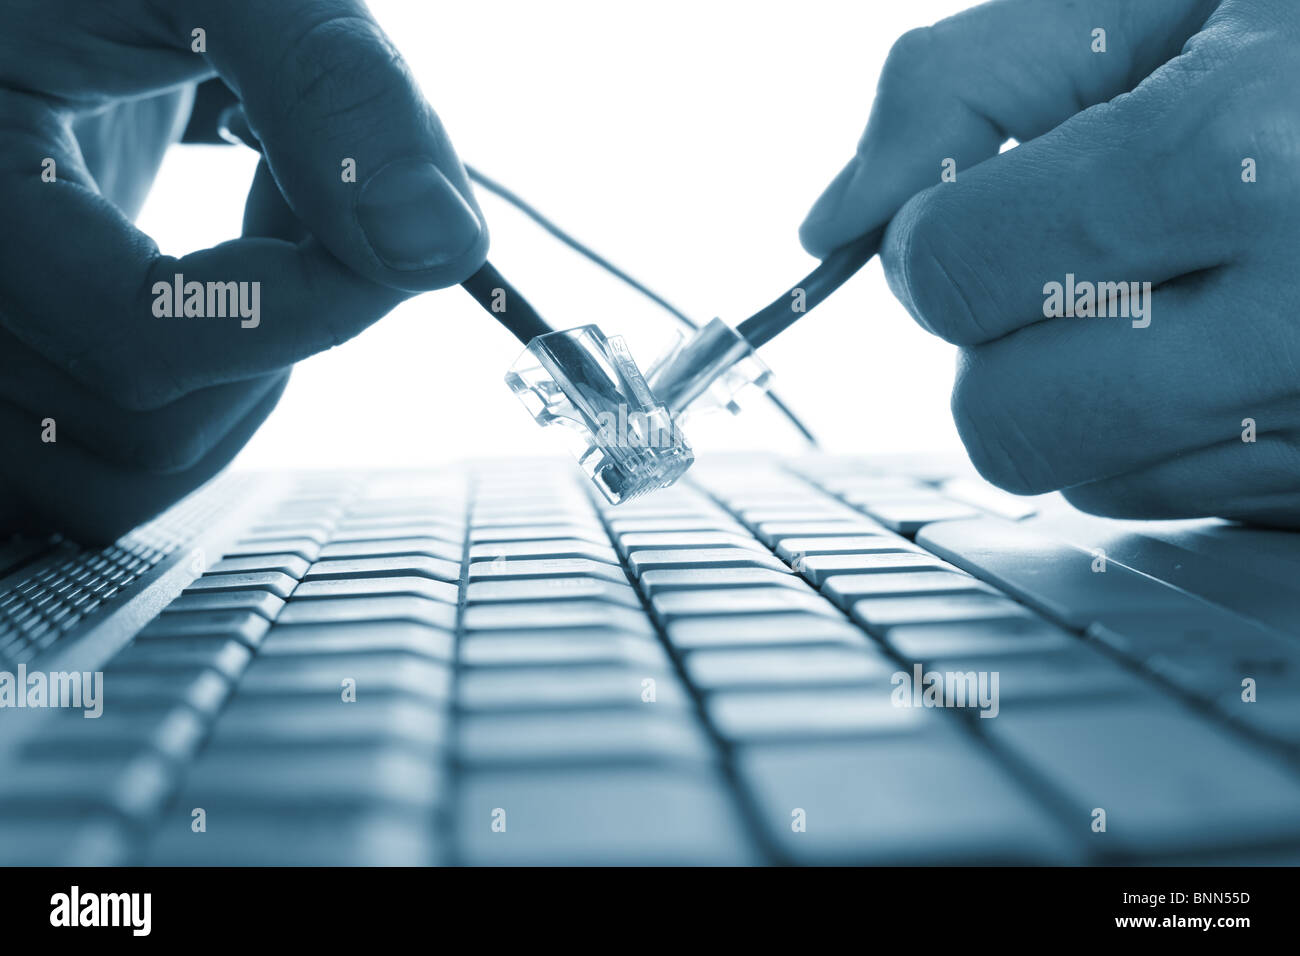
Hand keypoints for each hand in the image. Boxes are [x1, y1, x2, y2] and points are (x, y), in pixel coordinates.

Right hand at [0, 0, 487, 541]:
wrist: (65, 2)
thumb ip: (328, 84)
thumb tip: (439, 244)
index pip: (149, 346)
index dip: (314, 306)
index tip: (396, 224)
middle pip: (155, 428)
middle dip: (289, 326)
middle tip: (313, 193)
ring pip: (139, 468)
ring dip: (254, 366)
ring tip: (268, 227)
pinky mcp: (21, 369)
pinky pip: (117, 462)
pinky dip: (210, 389)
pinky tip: (225, 279)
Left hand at [801, 0, 1299, 526]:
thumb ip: (966, 84)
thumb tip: (830, 225)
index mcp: (1244, 157)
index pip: (951, 275)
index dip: (934, 238)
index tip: (975, 207)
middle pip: (1004, 422)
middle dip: (993, 343)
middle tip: (1061, 259)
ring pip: (1087, 478)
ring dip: (1083, 389)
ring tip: (1179, 276)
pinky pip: (1184, 501)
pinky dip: (1167, 430)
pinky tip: (1235, 336)